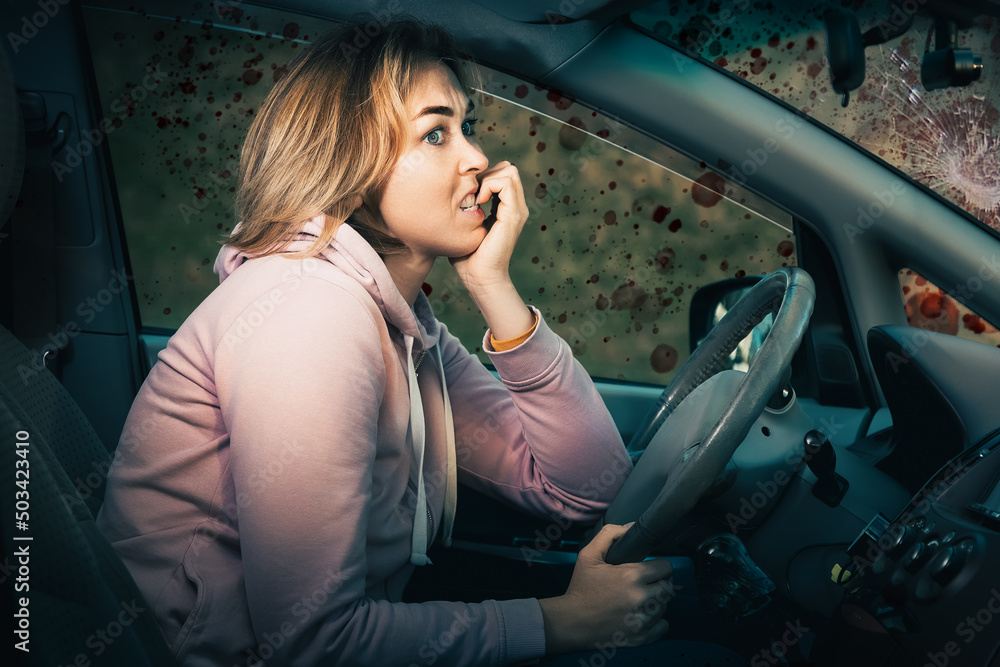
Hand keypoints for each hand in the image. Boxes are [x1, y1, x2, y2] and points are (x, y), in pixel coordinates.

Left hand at [450, 161, 527, 291]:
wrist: (480, 278)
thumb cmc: (468, 257)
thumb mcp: (466, 226)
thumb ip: (466, 209)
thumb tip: (452, 195)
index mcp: (507, 209)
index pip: (503, 174)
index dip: (485, 176)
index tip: (469, 193)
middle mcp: (516, 207)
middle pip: (509, 169)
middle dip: (488, 173)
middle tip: (473, 192)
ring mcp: (517, 210)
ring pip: (510, 171)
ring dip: (488, 178)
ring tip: (476, 198)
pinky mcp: (513, 215)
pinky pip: (506, 183)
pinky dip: (490, 185)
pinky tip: (479, 202)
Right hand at [538, 523, 673, 655]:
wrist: (571, 622)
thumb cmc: (581, 588)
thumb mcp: (588, 555)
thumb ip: (610, 535)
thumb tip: (630, 527)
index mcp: (631, 576)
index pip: (665, 567)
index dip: (658, 565)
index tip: (649, 568)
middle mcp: (641, 598)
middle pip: (668, 587)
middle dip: (658, 583)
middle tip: (644, 583)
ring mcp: (642, 620)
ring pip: (664, 606)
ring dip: (656, 602)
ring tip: (639, 599)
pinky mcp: (641, 637)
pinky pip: (662, 626)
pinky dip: (656, 621)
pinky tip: (642, 615)